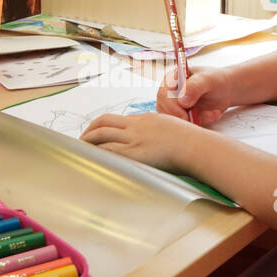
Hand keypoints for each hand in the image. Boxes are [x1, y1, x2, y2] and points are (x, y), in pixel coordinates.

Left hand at [80, 111, 198, 173]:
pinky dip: (98, 152)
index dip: (102, 125)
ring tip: (81, 149)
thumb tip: (157, 142)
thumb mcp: (171, 129)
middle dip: (89, 130)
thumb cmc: (190, 141)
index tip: (95, 132)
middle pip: (104, 123)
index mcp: (145, 119)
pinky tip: (92, 157)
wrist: (195, 146)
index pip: (117, 119)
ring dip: (88, 141)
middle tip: (82, 139)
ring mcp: (134, 139)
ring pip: (102, 135)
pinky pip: (110, 150)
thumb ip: (160, 132)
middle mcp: (136, 126)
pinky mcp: (135, 153)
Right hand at [157, 65, 231, 125]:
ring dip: (194, 121)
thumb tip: (181, 101)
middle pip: (165, 111)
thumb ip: (195, 87)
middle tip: (202, 115)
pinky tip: (211, 115)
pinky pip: (184, 127)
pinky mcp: (180, 118)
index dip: (172, 106)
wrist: (225, 90)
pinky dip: (199, 124)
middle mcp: (168, 93)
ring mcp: (173, 107)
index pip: (163, 95)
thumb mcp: (208, 80)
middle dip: (184, 117)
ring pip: (173, 121)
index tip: (186, 113)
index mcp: (171, 79)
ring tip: (211, 113)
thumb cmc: (215, 80)